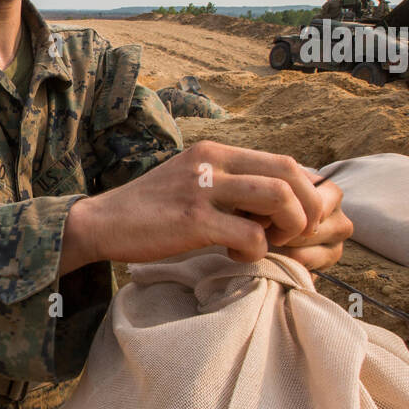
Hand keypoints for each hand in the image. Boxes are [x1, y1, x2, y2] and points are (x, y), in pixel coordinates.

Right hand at [60, 141, 349, 272]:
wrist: (101, 223)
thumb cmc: (148, 210)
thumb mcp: (191, 182)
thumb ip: (227, 184)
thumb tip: (275, 201)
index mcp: (214, 152)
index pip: (284, 161)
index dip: (305, 193)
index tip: (298, 219)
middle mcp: (212, 162)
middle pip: (290, 172)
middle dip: (308, 207)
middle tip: (296, 234)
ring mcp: (203, 189)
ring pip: (279, 197)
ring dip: (289, 226)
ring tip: (270, 242)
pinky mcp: (193, 220)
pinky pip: (251, 235)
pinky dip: (256, 251)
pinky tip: (235, 256)